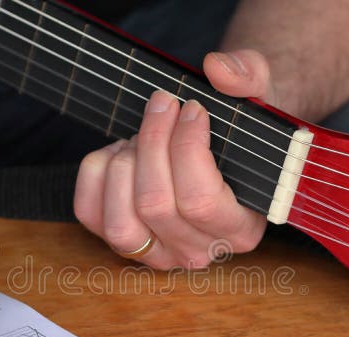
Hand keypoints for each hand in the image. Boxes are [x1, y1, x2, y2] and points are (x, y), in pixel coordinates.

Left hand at [74, 49, 276, 269]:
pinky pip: (90, 214)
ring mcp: (158, 254)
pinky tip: (121, 153)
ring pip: (121, 222)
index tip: (192, 109)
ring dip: (124, 165)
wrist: (220, 148)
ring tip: (141, 136)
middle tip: (163, 105)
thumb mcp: (259, 98)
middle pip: (155, 204)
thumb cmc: (240, 131)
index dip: (187, 148)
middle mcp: (198, 251)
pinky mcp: (123, 243)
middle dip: (152, 143)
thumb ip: (250, 76)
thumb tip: (218, 71)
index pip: (200, 201)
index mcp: (240, 229)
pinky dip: (97, 174)